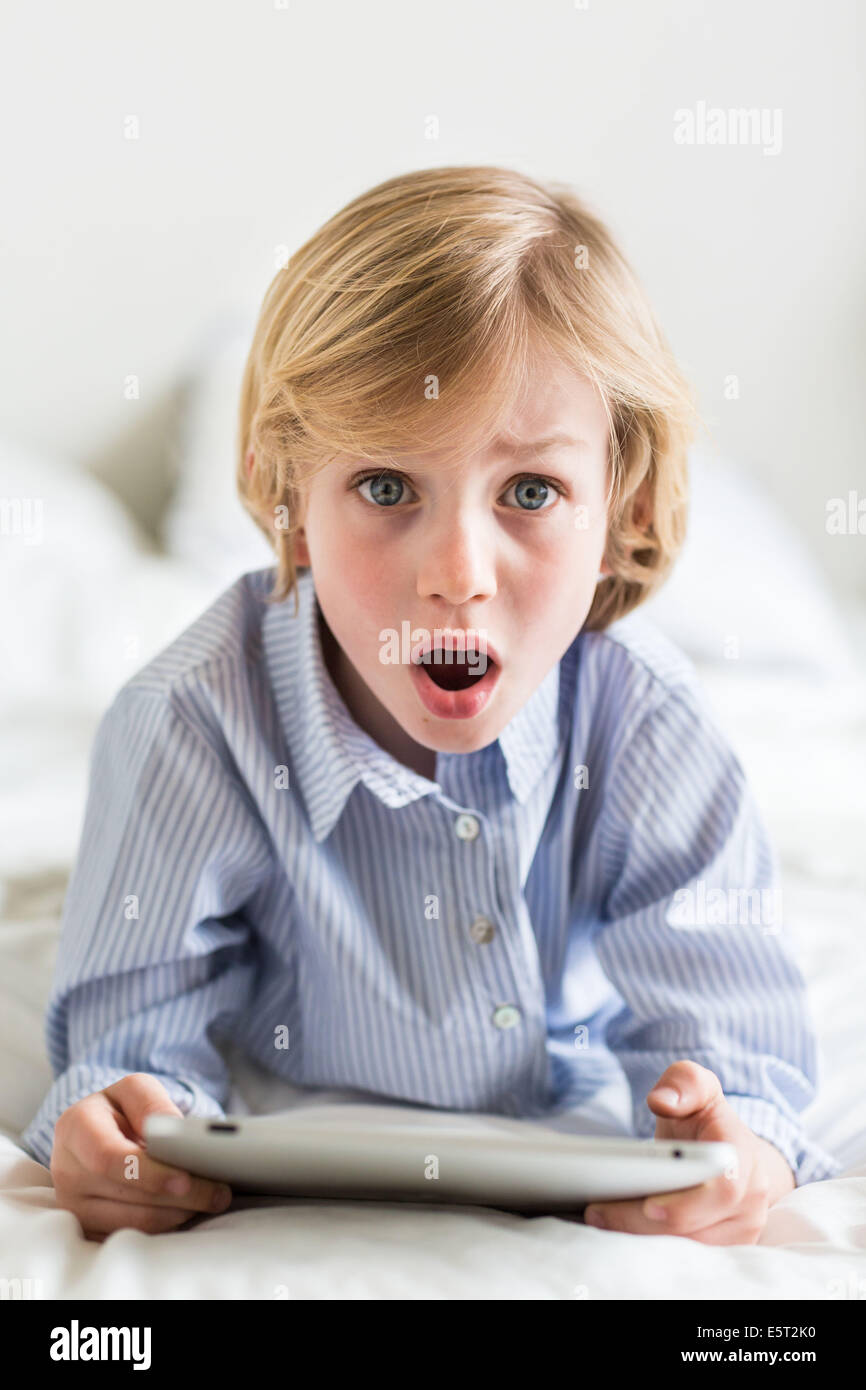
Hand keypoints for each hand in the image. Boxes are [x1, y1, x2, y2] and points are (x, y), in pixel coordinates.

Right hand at [50, 1073, 232, 1240]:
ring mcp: (72, 1205)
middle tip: (218, 1193)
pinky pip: (130, 1237)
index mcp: (76, 1126)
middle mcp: (66, 1170)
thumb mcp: (136, 1091)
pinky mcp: (85, 1229)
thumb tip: (176, 1136)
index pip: (109, 1158)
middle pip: (127, 1196)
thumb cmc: (121, 1109)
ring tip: (209, 1199)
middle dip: (179, 1197)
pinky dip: (164, 1227)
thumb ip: (154, 1106)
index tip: (186, 1180)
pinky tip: (184, 1210)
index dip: (149, 1173)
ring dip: (177, 1214)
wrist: (97, 1131)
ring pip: (133, 1223)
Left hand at [582, 1060, 794, 1243]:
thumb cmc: (705, 1119)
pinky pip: (688, 1258)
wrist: (729, 1152)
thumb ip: (683, 1083)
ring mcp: (742, 1229)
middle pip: (698, 1227)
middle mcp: (751, 1198)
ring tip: (601, 1219)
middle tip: (598, 1212)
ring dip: (642, 1239)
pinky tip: (619, 1232)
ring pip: (690, 1249)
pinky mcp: (726, 1248)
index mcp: (743, 1155)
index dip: (688, 1203)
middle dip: (643, 1223)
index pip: (724, 1188)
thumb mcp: (695, 1086)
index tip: (649, 1204)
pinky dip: (652, 1249)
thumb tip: (662, 1101)